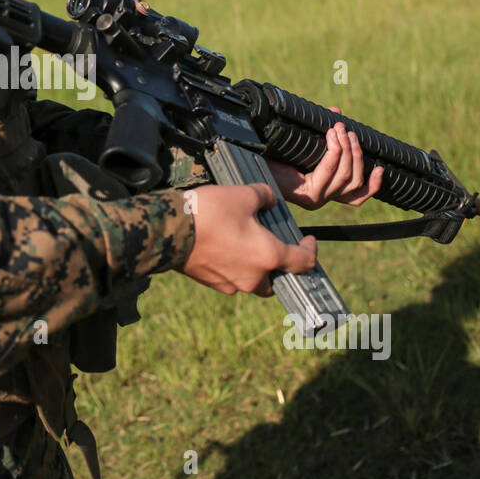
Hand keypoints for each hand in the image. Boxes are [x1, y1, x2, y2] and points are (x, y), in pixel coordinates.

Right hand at [182, 184, 318, 295]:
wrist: (168, 232)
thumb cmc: (209, 213)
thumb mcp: (242, 194)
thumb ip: (265, 196)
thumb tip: (269, 201)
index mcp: (269, 256)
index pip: (304, 262)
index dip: (311, 250)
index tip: (308, 241)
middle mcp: (254, 277)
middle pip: (277, 278)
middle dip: (278, 264)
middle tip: (271, 243)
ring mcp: (232, 284)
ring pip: (253, 280)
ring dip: (254, 266)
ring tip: (244, 243)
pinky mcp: (213, 284)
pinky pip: (232, 278)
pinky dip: (234, 266)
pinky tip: (224, 246)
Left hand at [269, 108, 383, 210]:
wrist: (251, 160)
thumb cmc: (274, 153)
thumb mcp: (306, 142)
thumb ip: (324, 132)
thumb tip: (337, 112)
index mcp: (325, 190)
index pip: (357, 196)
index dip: (373, 185)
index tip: (382, 167)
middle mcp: (323, 197)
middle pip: (353, 179)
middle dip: (355, 151)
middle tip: (346, 129)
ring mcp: (316, 198)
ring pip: (345, 175)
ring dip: (346, 149)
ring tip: (339, 129)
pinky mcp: (307, 194)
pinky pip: (329, 171)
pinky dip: (335, 154)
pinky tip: (336, 140)